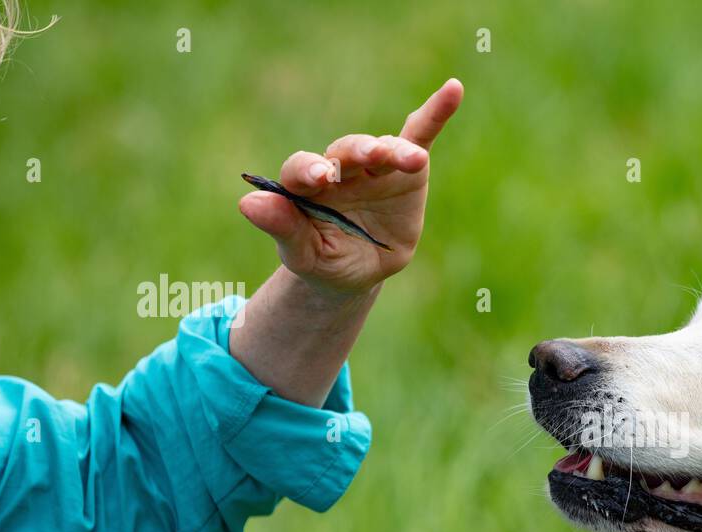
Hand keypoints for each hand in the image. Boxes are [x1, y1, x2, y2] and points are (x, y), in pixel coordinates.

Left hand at [238, 78, 462, 294]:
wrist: (354, 270)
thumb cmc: (325, 260)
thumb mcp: (305, 255)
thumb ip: (283, 229)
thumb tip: (247, 203)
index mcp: (307, 186)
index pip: (302, 169)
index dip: (310, 169)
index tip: (320, 178)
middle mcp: (339, 168)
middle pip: (345, 151)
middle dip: (357, 152)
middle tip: (367, 158)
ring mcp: (374, 167)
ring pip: (382, 148)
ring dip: (393, 149)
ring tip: (410, 159)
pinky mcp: (405, 170)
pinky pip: (420, 136)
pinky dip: (436, 113)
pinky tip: (453, 90)